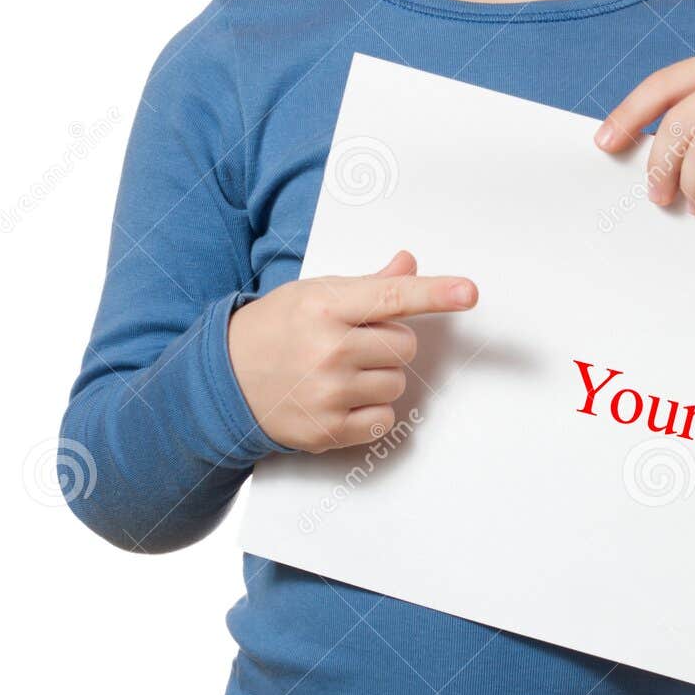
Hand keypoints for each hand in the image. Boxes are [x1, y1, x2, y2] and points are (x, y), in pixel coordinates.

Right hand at [227, 250, 477, 451]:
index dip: (436, 293)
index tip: (469, 292)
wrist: (225, 378)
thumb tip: (409, 264)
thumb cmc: (276, 328)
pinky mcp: (328, 430)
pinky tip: (342, 398)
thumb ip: (369, 285)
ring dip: (381, 377)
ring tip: (341, 371)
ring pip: (398, 382)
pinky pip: (384, 418)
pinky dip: (372, 410)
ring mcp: (328, 393)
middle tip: (352, 342)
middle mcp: (328, 349)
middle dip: (389, 343)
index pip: (392, 297)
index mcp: (325, 306)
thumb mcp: (315, 294)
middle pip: (405, 345)